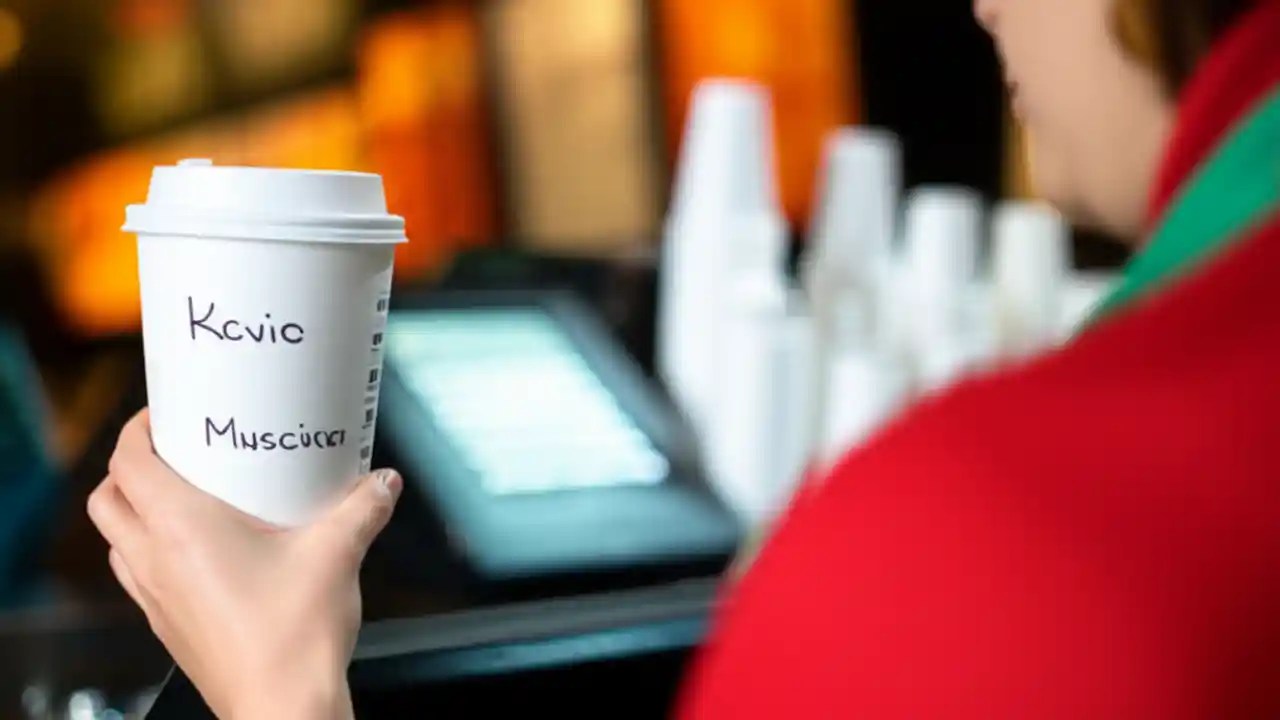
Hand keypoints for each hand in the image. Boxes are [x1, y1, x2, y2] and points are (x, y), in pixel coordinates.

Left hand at [87, 409, 401, 718]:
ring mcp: (155, 598)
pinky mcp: (168, 626)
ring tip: (189, 498)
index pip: (127, 462)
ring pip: (117, 540)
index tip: (166, 415)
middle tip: (177, 453)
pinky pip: (139, 575)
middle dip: (129, 468)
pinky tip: (206, 553)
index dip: (137, 430)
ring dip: (137, 511)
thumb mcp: (337, 554)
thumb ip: (362, 508)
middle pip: (107, 499)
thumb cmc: (292, 638)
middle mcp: (154, 560)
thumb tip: (384, 482)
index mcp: (180, 529)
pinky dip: (153, 552)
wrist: (283, 708)